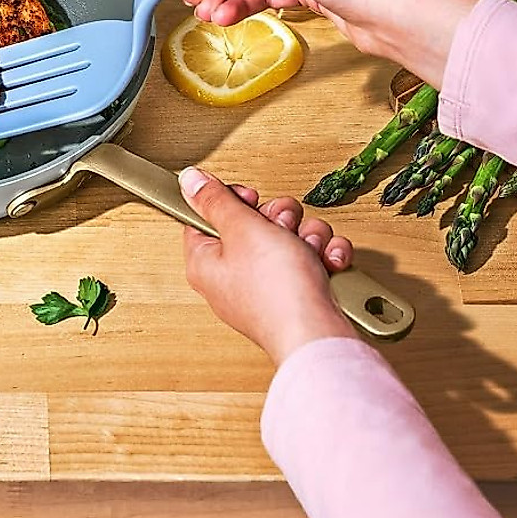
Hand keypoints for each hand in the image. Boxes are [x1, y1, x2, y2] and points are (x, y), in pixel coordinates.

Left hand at [179, 165, 356, 365]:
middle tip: (282, 228)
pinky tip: (328, 262)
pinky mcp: (297, 295)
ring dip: (307, 235)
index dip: (232, 201)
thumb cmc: (277, 293)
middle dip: (280, 217)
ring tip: (309, 250)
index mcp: (205, 262)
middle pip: (253, 223)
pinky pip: (311, 259)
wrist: (320, 336)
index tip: (249, 200)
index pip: (207, 216)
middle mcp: (232, 276)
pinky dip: (324, 256)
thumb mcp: (242, 228)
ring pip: (288, 237)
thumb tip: (189, 181)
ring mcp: (266, 287)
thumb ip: (215, 200)